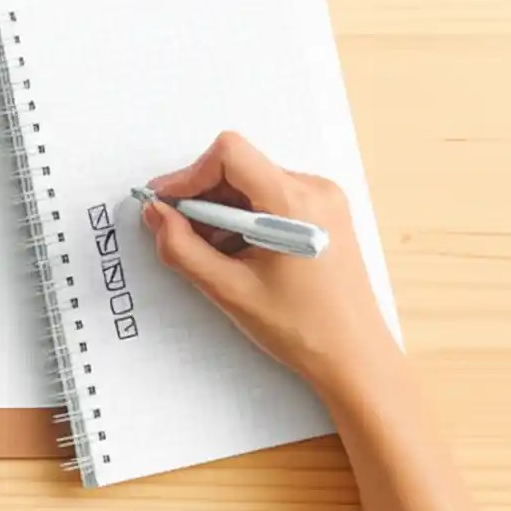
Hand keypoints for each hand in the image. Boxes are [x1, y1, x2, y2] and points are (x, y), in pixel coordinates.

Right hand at [141, 131, 400, 391]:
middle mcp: (314, 190)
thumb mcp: (228, 289)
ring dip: (222, 211)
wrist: (354, 356)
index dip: (188, 175)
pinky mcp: (323, 213)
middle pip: (238, 167)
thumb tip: (155, 213)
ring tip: (215, 254)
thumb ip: (182, 247)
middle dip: (202, 197)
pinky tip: (239, 254)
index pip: (229, 154)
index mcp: (294, 203)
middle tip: (181, 235)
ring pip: (251, 182)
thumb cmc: (302, 328)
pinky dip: (244, 218)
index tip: (166, 203)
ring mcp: (323, 199)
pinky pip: (270, 197)